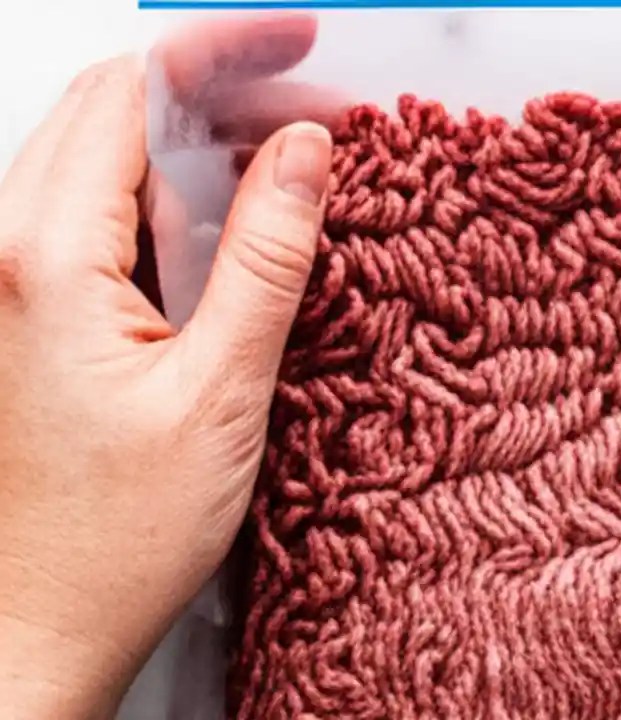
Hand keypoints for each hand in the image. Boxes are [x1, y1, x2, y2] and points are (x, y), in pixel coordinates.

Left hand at [0, 20, 333, 719]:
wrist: (33, 629)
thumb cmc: (112, 536)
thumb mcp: (219, 391)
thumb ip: (264, 258)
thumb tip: (304, 151)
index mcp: (46, 258)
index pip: (131, 96)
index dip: (222, 49)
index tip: (300, 38)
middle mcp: (10, 253)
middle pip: (114, 112)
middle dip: (219, 86)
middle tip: (316, 99)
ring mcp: (16, 284)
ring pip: (108, 161)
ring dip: (200, 141)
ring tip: (295, 154)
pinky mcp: (38, 317)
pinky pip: (104, 220)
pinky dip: (175, 197)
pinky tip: (237, 219)